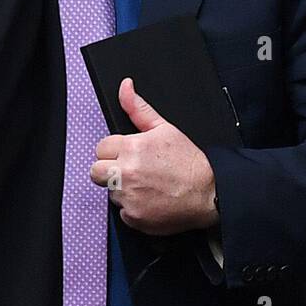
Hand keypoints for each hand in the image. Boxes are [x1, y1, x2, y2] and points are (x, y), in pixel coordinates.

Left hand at [89, 78, 218, 235]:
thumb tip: (125, 87)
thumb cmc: (188, 161)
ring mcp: (129, 197)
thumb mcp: (164, 128)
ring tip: (147, 186)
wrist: (209, 192)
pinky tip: (150, 201)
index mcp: (131, 148)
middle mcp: (126, 173)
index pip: (101, 148)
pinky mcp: (134, 217)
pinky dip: (134, 209)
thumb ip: (138, 108)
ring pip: (110, 192)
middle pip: (96, 171)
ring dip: (123, 190)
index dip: (114, 151)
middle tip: (132, 171)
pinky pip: (123, 212)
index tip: (129, 156)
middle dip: (109, 171)